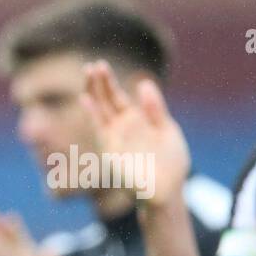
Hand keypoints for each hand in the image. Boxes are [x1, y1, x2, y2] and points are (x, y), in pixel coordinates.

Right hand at [81, 59, 188, 208]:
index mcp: (135, 122)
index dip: (109, 82)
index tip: (100, 65)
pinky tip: (86, 99)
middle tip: (91, 64)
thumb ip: (154, 109)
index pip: (117, 98)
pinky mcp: (111, 150)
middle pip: (106, 101)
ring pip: (100, 111)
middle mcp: (121, 129)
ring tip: (88, 73)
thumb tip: (143, 83)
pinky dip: (92, 114)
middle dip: (99, 84)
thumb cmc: (170, 165)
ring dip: (93, 93)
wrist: (168, 191)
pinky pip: (99, 129)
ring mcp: (115, 139)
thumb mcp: (167, 130)